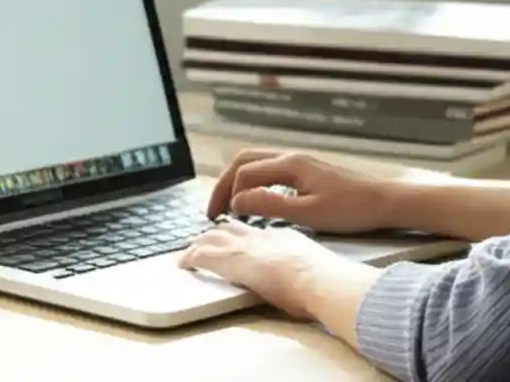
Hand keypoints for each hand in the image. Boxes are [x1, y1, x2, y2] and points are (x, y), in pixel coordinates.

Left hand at [178, 218, 339, 318]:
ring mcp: (244, 245)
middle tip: (205, 242)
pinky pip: (201, 254)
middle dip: (216, 234)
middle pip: (230, 227)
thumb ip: (305, 270)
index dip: (243, 235)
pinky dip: (190, 258)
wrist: (321, 280)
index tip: (238, 242)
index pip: (255, 232)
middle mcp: (261, 236)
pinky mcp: (230, 259)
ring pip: (212, 236)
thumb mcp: (314, 268)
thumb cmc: (326, 281)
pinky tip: (184, 264)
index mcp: (283, 236)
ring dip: (200, 243)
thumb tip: (307, 282)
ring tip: (190, 252)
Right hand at [207, 150, 393, 234]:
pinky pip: (269, 170)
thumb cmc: (351, 209)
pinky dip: (253, 182)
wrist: (385, 202)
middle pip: (244, 160)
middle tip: (214, 210)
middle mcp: (291, 158)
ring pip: (256, 162)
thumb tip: (238, 200)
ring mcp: (299, 163)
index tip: (220, 218)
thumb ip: (271, 205)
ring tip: (228, 206)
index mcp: (289, 165)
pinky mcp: (306, 171)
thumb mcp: (309, 214)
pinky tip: (255, 201)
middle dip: (224, 184)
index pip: (244, 173)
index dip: (228, 195)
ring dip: (237, 181)